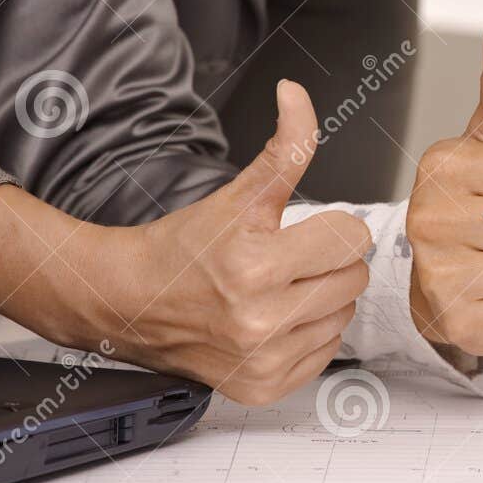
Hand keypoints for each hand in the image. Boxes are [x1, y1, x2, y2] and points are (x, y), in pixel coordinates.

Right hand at [0, 80, 368, 405]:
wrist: (129, 303)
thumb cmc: (182, 248)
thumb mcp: (237, 194)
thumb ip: (283, 147)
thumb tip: (297, 94)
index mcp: (255, 266)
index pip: (351, 238)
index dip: (329, 227)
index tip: (299, 231)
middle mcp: (260, 320)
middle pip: (352, 278)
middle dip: (327, 261)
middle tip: (288, 259)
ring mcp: (263, 360)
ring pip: (343, 315)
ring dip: (321, 298)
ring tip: (278, 289)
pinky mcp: (264, 387)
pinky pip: (326, 352)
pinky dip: (308, 334)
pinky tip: (274, 320)